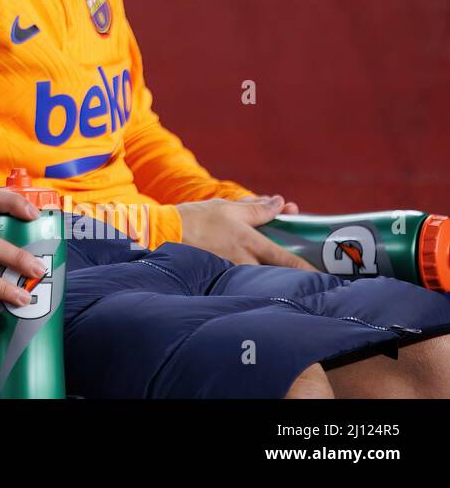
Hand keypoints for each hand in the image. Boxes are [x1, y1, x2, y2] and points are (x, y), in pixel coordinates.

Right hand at [176, 195, 315, 269]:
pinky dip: (250, 280)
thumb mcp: (228, 208)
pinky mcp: (219, 277)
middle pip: (277, 274)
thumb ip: (257, 208)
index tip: (323, 277)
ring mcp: (232, 272)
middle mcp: (244, 261)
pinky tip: (255, 284)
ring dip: (272, 280)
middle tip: (311, 280)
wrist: (165, 233)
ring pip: (259, 279)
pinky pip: (241, 280)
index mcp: (250, 241)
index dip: (306, 269)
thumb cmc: (197, 218)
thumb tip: (281, 203)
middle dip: (294, 277)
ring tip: (285, 283)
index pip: (286, 258)